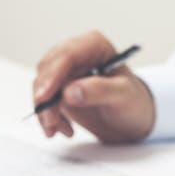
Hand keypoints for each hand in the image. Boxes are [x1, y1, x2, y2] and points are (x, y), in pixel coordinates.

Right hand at [32, 31, 155, 143]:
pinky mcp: (58, 88)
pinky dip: (48, 117)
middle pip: (48, 70)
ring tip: (59, 130)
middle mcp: (76, 53)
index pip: (67, 56)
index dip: (52, 76)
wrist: (130, 117)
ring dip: (45, 111)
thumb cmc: (133, 102)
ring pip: (41, 86)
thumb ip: (100, 91)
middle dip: (45, 98)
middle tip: (51, 122)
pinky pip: (43, 100)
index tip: (44, 97)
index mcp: (94, 45)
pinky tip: (65, 129)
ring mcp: (65, 71)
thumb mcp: (124, 95)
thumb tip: (70, 92)